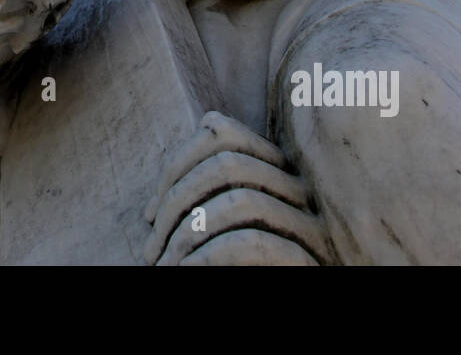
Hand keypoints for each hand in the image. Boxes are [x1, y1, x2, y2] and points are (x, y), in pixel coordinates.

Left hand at [143, 111, 330, 264]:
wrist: (269, 327)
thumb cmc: (234, 273)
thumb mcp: (213, 234)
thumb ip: (203, 203)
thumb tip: (158, 199)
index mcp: (277, 177)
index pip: (221, 132)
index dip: (174, 164)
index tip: (149, 213)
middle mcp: (301, 196)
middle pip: (225, 162)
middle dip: (173, 202)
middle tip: (149, 250)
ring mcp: (311, 230)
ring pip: (238, 199)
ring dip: (185, 233)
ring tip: (164, 266)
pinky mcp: (307, 263)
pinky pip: (252, 243)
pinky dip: (207, 257)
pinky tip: (187, 273)